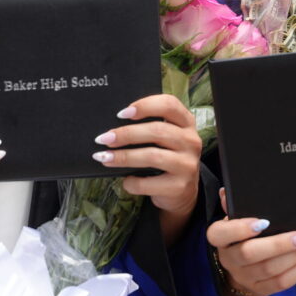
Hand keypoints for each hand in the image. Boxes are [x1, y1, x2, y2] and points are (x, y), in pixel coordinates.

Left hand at [91, 94, 201, 243]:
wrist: (182, 191)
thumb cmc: (165, 157)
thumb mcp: (166, 138)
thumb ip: (149, 128)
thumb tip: (113, 129)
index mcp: (186, 122)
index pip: (169, 104)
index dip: (145, 106)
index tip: (121, 113)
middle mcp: (191, 141)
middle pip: (157, 131)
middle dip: (126, 134)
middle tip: (104, 139)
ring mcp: (187, 164)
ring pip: (152, 156)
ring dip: (124, 157)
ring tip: (105, 158)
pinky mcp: (179, 186)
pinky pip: (148, 182)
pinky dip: (132, 182)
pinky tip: (126, 180)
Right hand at [206, 188, 295, 295]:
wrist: (240, 265)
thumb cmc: (241, 234)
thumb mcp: (235, 218)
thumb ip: (234, 205)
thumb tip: (226, 191)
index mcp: (220, 238)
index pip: (221, 234)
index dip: (240, 229)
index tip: (263, 221)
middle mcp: (229, 259)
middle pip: (250, 254)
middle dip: (279, 245)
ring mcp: (244, 277)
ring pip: (270, 270)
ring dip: (295, 256)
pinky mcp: (260, 289)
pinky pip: (282, 283)